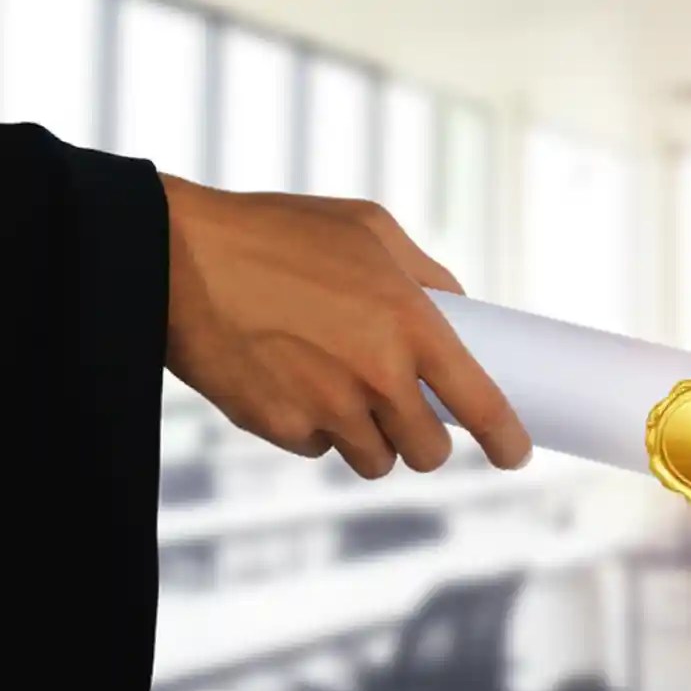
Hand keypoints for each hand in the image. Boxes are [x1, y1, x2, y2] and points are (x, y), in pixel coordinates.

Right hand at [160, 174, 531, 478]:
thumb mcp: (370, 228)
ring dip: (373, 440)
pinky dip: (318, 430)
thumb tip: (463, 311)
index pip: (482, 405)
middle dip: (425, 439)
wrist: (175, 257)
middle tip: (408, 411)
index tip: (514, 455)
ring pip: (376, 462)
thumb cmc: (279, 233)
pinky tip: (296, 385)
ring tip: (346, 392)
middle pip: (429, 452)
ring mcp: (327, 408)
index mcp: (412, 325)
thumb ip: (428, 275)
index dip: (506, 440)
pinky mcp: (279, 427)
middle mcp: (378, 377)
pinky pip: (319, 449)